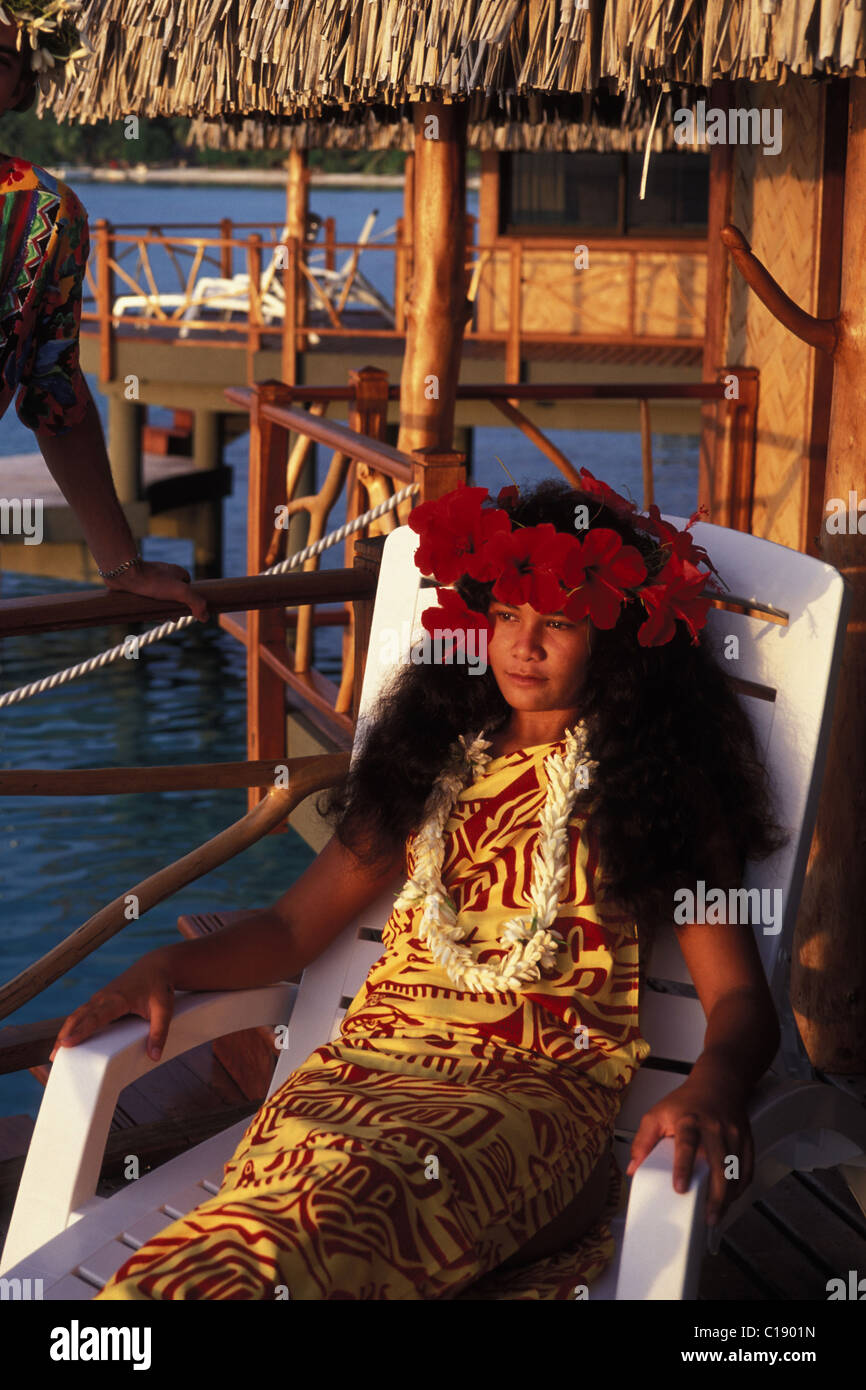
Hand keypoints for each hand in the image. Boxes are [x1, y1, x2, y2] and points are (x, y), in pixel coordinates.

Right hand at [49, 953, 176, 1063]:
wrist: (157, 966)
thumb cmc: (160, 987)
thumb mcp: (164, 1009)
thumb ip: (160, 1032)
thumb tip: (154, 1056)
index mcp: (118, 999)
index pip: (95, 1018)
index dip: (80, 1031)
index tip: (66, 1043)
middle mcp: (104, 997)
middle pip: (79, 1017)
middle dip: (65, 1035)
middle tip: (55, 1057)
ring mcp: (101, 997)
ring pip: (78, 1014)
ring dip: (66, 1031)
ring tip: (56, 1052)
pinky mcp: (101, 999)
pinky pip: (83, 1012)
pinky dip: (73, 1024)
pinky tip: (68, 1038)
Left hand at [103, 559, 207, 622]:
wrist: (124, 574)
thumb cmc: (153, 581)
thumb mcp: (180, 592)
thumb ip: (196, 603)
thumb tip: (206, 617)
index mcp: (177, 572)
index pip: (188, 591)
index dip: (187, 603)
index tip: (181, 612)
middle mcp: (165, 574)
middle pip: (174, 597)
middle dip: (171, 609)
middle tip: (168, 617)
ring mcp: (151, 579)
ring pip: (160, 600)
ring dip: (159, 610)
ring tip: (154, 617)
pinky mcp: (139, 585)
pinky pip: (147, 599)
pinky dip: (148, 607)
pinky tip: (144, 614)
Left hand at [625, 1070, 753, 1227]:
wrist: (718, 1083)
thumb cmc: (686, 1102)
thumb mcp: (657, 1114)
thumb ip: (643, 1141)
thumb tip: (633, 1169)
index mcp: (689, 1120)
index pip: (687, 1144)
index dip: (683, 1167)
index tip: (679, 1188)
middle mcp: (714, 1128)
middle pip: (718, 1164)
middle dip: (715, 1194)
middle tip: (707, 1216)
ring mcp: (733, 1135)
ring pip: (735, 1170)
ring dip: (728, 1196)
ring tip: (716, 1215)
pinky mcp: (746, 1141)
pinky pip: (747, 1169)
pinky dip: (740, 1188)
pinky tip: (730, 1199)